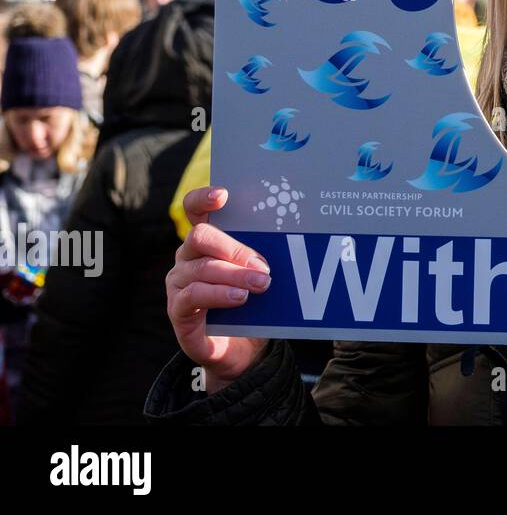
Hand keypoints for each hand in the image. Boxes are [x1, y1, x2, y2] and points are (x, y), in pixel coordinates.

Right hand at [165, 186, 270, 394]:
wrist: (242, 349)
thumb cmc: (253, 303)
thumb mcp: (259, 274)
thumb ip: (264, 255)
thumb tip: (290, 238)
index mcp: (206, 242)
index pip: (195, 210)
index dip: (203, 199)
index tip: (223, 195)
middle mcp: (187, 258)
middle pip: (200, 237)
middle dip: (235, 248)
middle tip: (263, 266)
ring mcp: (179, 284)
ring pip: (202, 268)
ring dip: (235, 275)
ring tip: (261, 285)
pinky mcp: (178, 311)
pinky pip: (193, 296)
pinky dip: (219, 295)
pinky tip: (239, 298)